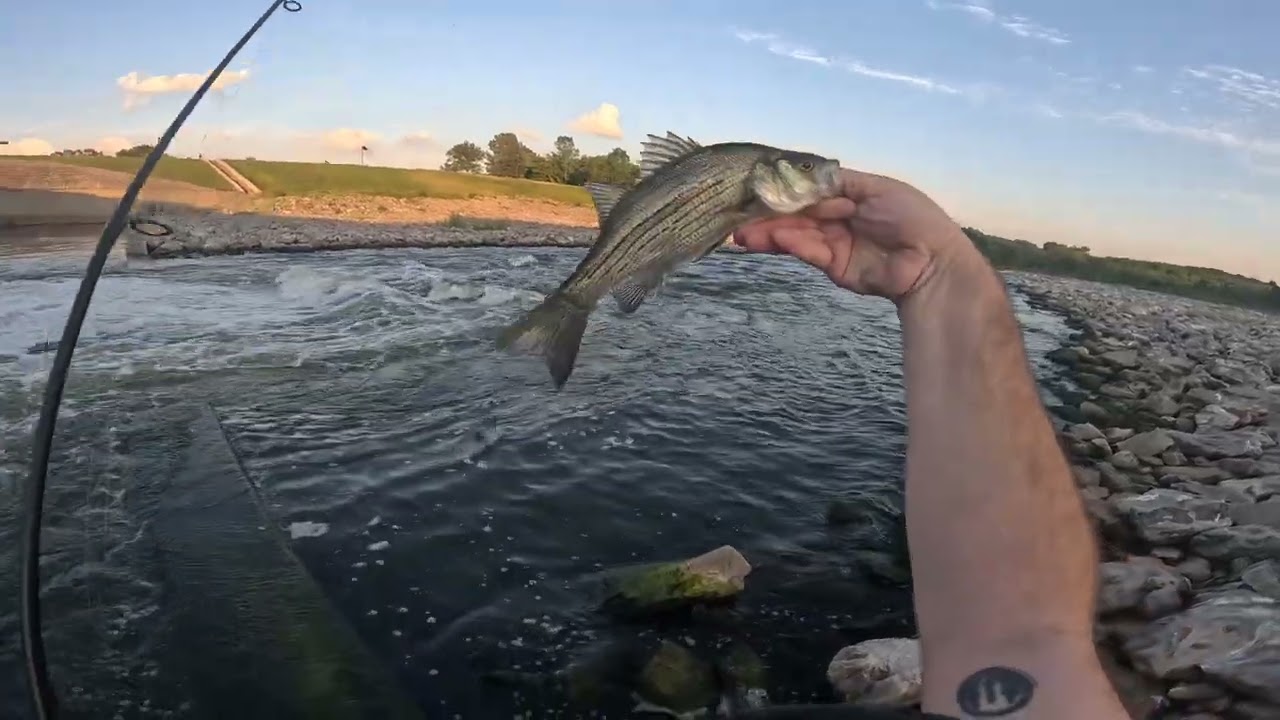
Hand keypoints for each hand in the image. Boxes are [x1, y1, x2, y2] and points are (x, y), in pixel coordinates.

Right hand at [733, 168, 978, 303]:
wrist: (931, 262)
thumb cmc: (911, 217)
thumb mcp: (875, 188)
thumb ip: (836, 183)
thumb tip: (801, 177)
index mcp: (850, 195)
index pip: (810, 190)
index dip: (785, 189)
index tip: (756, 186)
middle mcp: (839, 218)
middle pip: (797, 214)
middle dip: (768, 214)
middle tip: (737, 215)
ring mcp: (835, 243)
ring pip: (796, 234)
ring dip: (770, 232)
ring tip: (742, 233)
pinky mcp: (834, 267)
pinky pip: (808, 251)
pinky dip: (790, 244)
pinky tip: (772, 238)